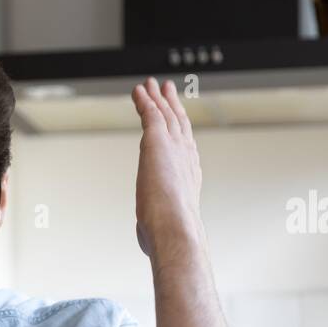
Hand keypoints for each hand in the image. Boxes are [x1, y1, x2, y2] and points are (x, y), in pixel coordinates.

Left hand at [131, 77, 202, 263]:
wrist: (176, 229)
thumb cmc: (171, 235)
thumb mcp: (162, 227)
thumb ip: (154, 227)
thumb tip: (147, 241)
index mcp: (189, 176)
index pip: (183, 147)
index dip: (179, 132)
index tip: (174, 121)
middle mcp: (185, 157)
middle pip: (178, 124)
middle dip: (171, 106)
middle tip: (166, 90)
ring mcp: (172, 148)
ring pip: (165, 115)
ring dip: (157, 98)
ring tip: (150, 85)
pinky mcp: (156, 142)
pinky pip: (150, 115)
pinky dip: (144, 101)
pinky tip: (138, 91)